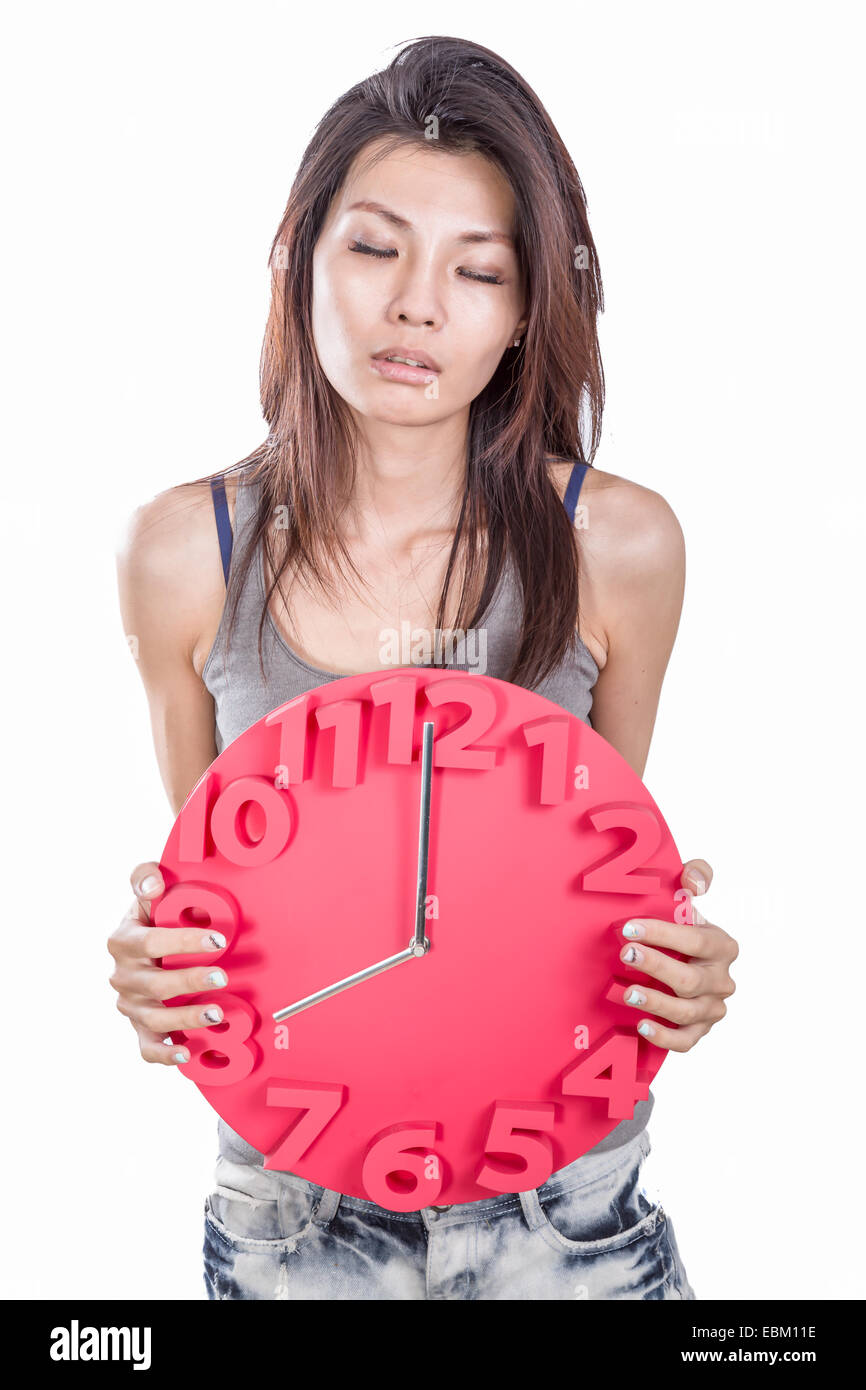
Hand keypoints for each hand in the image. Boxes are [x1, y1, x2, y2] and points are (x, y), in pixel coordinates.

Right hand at [107, 860, 230, 1065]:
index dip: (183, 941)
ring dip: (186, 1018)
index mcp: (123, 941)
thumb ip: (146, 877)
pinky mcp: (140, 1028)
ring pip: (154, 1019)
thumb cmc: (153, 917)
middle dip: (190, 981)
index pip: (150, 942)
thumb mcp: (148, 892)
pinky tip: (185, 1054)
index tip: (217, 939)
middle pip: (154, 984)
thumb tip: (153, 884)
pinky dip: (164, 1054)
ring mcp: (130, 1005)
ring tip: (217, 1014)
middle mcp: (123, 975)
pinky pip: (147, 1047)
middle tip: (222, 975)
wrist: (144, 947)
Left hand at [617, 858, 737, 1051]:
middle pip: (690, 980)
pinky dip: (665, 1037)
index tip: (630, 928)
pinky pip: (686, 1041)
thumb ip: (696, 877)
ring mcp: (712, 1008)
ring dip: (656, 1002)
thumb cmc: (684, 932)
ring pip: (686, 1012)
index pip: (695, 941)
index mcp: (722, 946)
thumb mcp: (690, 902)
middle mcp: (721, 980)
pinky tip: (642, 1026)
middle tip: (626, 955)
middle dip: (656, 967)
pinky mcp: (699, 1030)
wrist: (687, 963)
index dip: (663, 934)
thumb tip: (692, 876)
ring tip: (628, 993)